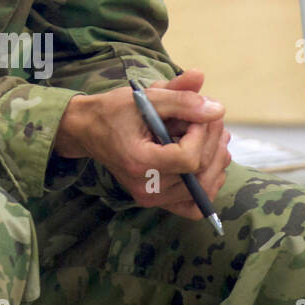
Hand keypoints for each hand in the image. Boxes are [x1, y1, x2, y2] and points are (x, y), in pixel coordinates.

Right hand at [54, 70, 231, 219]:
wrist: (86, 129)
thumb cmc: (112, 110)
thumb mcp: (144, 97)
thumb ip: (181, 100)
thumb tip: (218, 109)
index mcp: (138, 161)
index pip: (189, 158)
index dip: (202, 135)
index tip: (198, 115)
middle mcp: (145, 186)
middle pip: (200, 173)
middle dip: (213, 142)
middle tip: (211, 119)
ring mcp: (150, 197)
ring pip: (203, 189)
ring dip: (215, 161)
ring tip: (213, 136)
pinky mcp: (154, 200)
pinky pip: (191, 206)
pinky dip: (206, 186)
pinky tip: (205, 165)